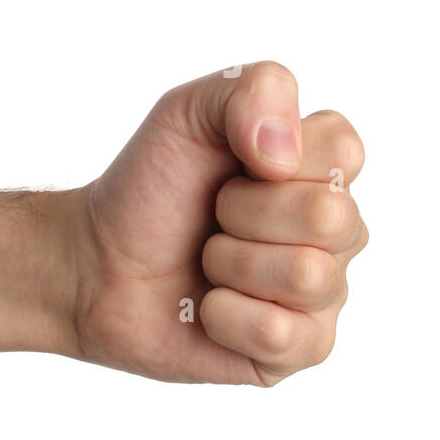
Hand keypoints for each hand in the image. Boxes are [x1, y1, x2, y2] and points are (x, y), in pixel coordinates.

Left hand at [70, 62, 367, 384]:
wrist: (95, 260)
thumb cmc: (150, 185)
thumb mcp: (189, 110)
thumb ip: (255, 90)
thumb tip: (286, 155)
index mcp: (321, 167)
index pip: (345, 152)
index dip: (276, 157)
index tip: (235, 164)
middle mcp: (335, 230)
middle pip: (331, 218)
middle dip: (245, 213)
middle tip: (213, 216)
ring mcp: (323, 292)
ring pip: (308, 276)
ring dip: (231, 264)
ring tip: (208, 260)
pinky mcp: (297, 349)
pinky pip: (281, 335)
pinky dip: (224, 316)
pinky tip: (207, 307)